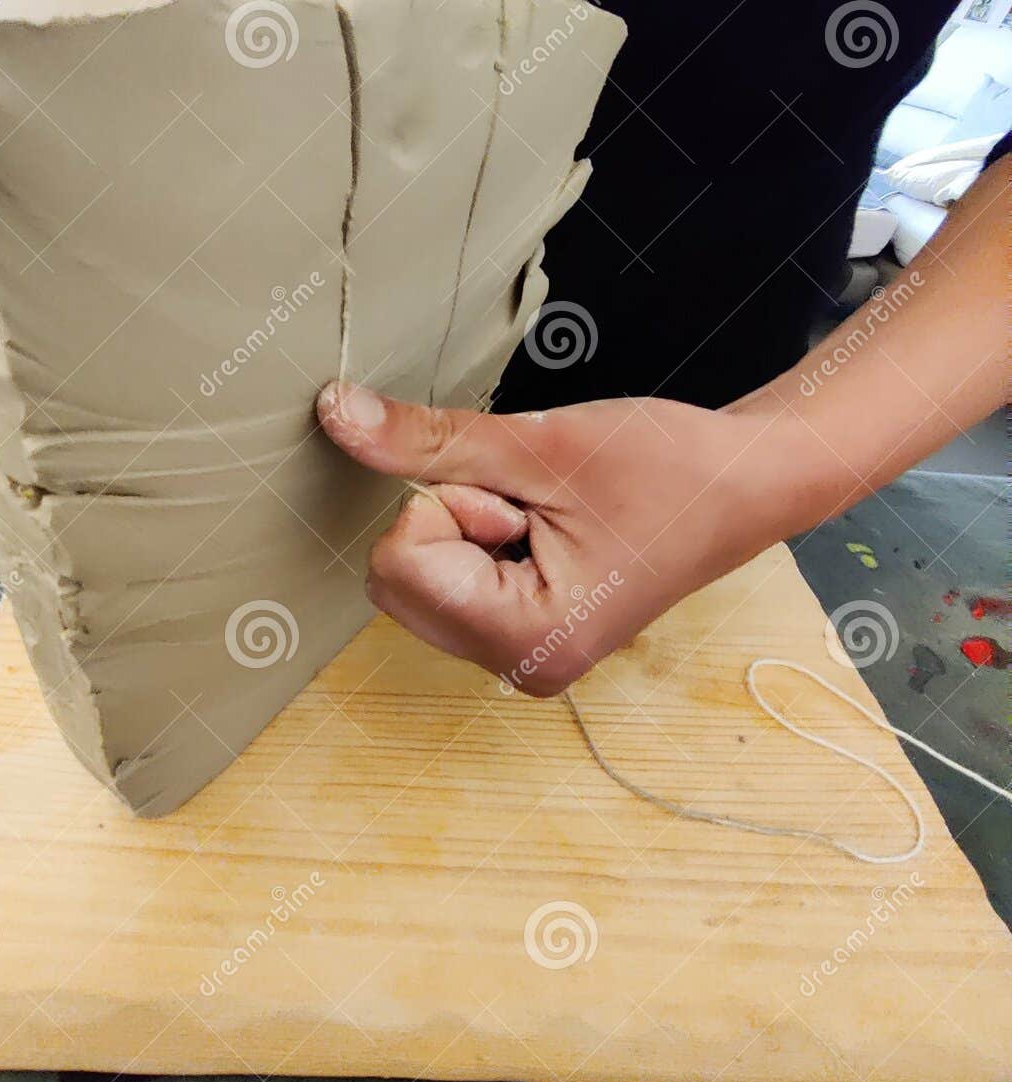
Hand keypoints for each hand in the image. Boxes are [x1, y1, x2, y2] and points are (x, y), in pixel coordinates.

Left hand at [316, 381, 789, 694]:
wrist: (747, 484)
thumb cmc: (667, 467)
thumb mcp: (538, 441)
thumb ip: (428, 437)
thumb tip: (335, 414)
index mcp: (527, 640)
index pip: (398, 562)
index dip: (448, 504)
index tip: (523, 496)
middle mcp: (518, 668)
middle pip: (394, 579)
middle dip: (449, 518)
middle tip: (532, 504)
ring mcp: (520, 658)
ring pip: (415, 579)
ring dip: (464, 526)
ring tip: (545, 515)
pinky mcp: (523, 637)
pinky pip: (447, 583)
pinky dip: (477, 539)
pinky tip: (542, 528)